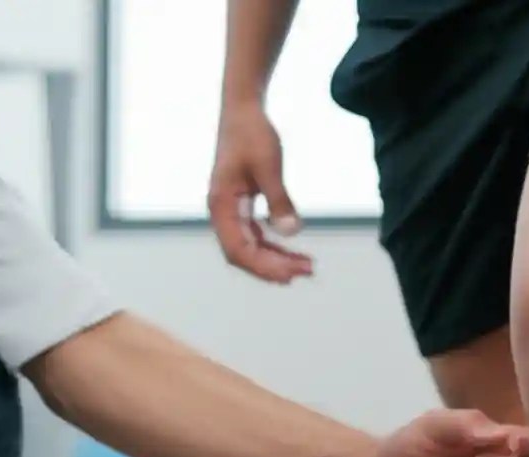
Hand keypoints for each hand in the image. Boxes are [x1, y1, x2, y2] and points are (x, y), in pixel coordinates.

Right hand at [208, 102, 310, 283]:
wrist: (243, 110)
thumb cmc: (252, 133)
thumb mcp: (268, 166)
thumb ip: (278, 200)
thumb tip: (290, 232)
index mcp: (221, 206)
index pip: (239, 250)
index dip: (264, 266)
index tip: (291, 273)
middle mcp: (222, 213)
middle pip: (244, 254)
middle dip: (274, 267)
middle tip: (307, 271)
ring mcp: (231, 211)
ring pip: (250, 247)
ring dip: (276, 259)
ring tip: (305, 265)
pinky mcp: (242, 206)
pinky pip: (255, 235)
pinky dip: (274, 246)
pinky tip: (292, 251)